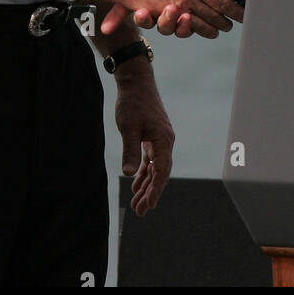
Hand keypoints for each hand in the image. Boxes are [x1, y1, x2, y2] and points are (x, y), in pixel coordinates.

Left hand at [114, 67, 174, 216]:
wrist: (136, 82)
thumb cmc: (133, 103)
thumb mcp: (128, 128)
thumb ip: (130, 151)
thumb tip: (129, 174)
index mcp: (163, 140)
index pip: (162, 170)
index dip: (156, 190)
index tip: (148, 205)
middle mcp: (165, 141)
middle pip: (160, 172)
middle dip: (151, 192)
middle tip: (140, 212)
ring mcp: (160, 139)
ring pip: (155, 168)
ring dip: (147, 185)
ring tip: (137, 204)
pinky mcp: (152, 136)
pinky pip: (150, 159)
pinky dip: (144, 172)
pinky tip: (136, 184)